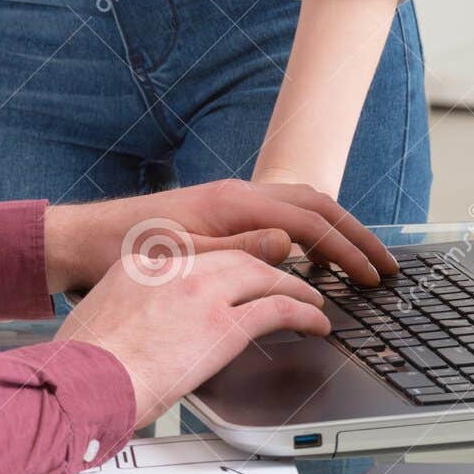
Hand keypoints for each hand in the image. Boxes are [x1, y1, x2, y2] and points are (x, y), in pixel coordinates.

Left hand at [43, 177, 398, 296]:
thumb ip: (238, 250)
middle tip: (385, 268)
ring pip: (300, 206)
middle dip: (354, 235)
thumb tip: (290, 243)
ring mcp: (230, 202)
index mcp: (233, 204)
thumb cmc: (128, 251)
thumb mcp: (184, 258)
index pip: (309, 222)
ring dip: (336, 231)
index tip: (373, 278)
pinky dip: (310, 233)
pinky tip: (315, 259)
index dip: (347, 250)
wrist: (88, 241)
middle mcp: (236, 195)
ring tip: (362, 263)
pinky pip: (281, 217)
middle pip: (314, 205)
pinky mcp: (221, 215)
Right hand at [56, 248, 329, 425]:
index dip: (228, 268)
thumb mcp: (103, 316)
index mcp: (142, 265)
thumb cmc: (85, 363)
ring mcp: (200, 293)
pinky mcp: (221, 325)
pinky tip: (315, 322)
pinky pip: (276, 309)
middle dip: (267, 269)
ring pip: (262, 276)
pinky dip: (302, 313)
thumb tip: (145, 328)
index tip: (241, 278)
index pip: (197, 258)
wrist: (85, 379)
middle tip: (286, 281)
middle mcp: (174, 268)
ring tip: (310, 300)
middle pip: (236, 258)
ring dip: (292, 287)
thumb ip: (132, 309)